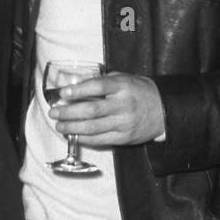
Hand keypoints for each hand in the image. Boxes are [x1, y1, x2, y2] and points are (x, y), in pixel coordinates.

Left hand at [48, 72, 165, 146]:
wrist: (165, 110)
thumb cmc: (139, 91)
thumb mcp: (124, 79)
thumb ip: (103, 81)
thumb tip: (75, 85)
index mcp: (123, 86)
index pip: (98, 87)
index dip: (78, 90)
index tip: (62, 94)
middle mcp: (124, 105)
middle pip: (91, 110)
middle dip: (68, 113)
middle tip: (54, 113)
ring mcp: (124, 123)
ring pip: (93, 128)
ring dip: (72, 128)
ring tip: (59, 125)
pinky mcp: (125, 138)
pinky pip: (100, 140)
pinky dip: (84, 138)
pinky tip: (73, 135)